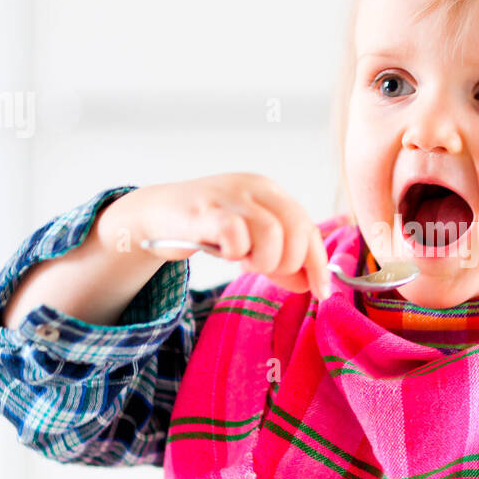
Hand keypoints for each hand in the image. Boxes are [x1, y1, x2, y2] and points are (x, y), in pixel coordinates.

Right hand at [103, 172, 332, 298]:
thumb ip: (281, 260)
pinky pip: (235, 234)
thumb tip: (311, 285)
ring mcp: (229, 196)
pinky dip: (236, 252)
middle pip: (297, 228)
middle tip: (268, 271)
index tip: (321, 291)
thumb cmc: (208, 227)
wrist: (158, 213)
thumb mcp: (251, 241)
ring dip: (263, 260)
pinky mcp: (204, 211)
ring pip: (272, 232)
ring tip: (244, 261)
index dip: (318, 263)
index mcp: (271, 192)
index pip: (308, 227)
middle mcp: (254, 188)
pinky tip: (226, 252)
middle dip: (289, 262)